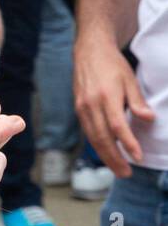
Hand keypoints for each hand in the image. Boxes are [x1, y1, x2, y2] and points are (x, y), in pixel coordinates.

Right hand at [74, 34, 154, 176]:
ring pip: (93, 137)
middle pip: (102, 137)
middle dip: (114, 158)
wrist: (89, 51)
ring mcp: (82, 107)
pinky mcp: (78, 109)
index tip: (138, 158)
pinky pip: (88, 131)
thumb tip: (148, 119)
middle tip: (126, 174)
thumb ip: (138, 101)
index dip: (128, 144)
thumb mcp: (129, 79)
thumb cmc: (112, 64)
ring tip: (118, 169)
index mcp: (105, 96)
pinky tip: (106, 153)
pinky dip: (97, 145)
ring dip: (105, 156)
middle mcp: (90, 105)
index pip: (117, 126)